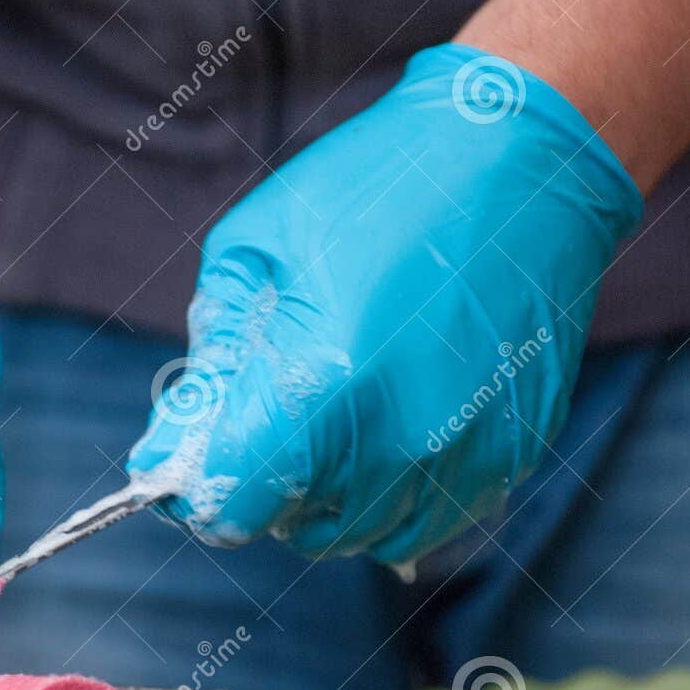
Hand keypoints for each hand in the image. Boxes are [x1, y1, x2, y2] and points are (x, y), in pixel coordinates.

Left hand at [129, 44, 642, 565]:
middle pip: (296, 529)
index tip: (200, 461)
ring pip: (363, 536)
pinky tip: (387, 435)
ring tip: (333, 421)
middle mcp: (398, 443)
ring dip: (330, 500)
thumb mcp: (255, 254)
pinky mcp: (509, 454)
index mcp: (322, 390)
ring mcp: (462, 456)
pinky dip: (393, 499)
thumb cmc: (377, 187)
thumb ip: (210, 367)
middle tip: (271, 420)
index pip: (233, 508)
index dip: (203, 492)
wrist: (522, 154)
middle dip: (266, 488)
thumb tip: (167, 454)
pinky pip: (429, 520)